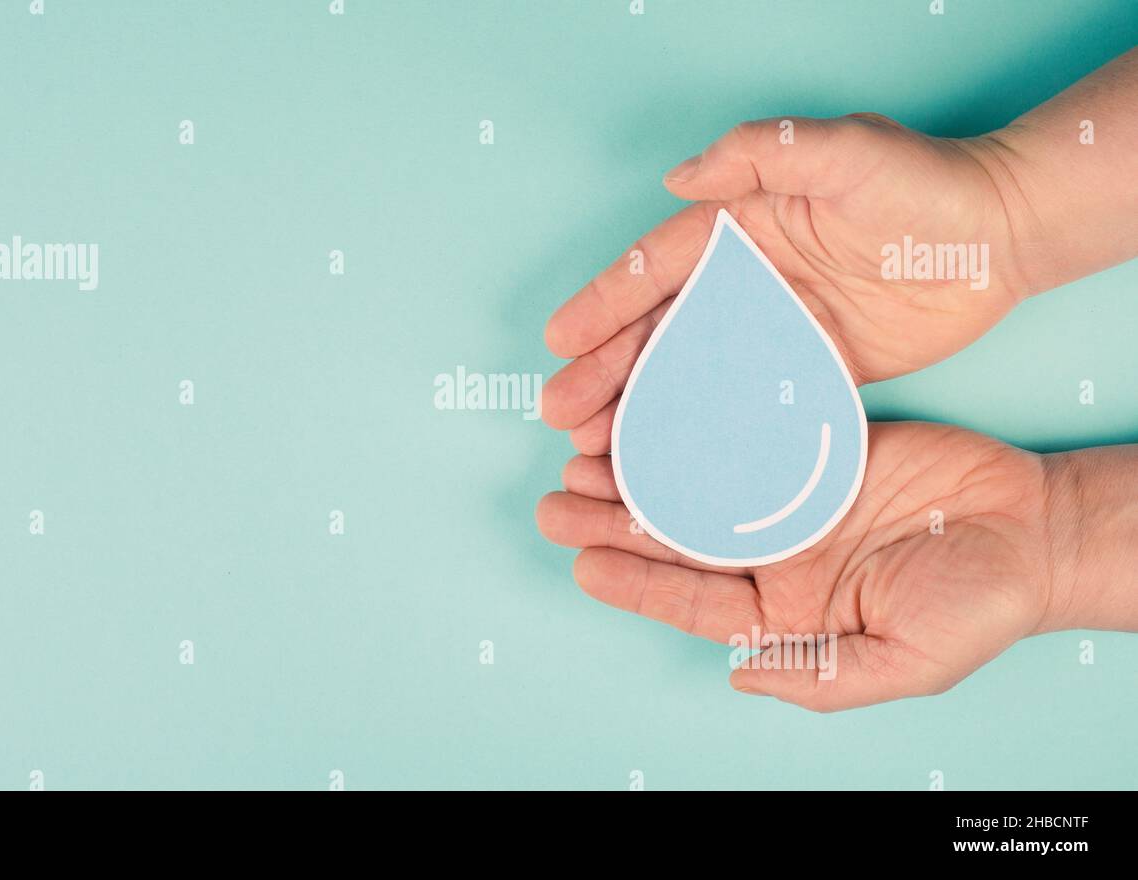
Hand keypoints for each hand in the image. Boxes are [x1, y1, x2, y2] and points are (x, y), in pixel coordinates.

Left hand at [536, 421, 1059, 710]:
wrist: (1033, 530)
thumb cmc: (975, 605)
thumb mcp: (903, 661)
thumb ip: (818, 675)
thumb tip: (738, 674)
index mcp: (785, 610)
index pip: (692, 599)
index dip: (635, 583)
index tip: (579, 561)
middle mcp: (775, 554)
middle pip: (678, 537)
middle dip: (613, 520)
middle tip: (555, 500)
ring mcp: (788, 498)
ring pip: (696, 483)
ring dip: (639, 472)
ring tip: (582, 455)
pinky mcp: (810, 447)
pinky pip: (743, 434)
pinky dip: (696, 425)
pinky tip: (653, 411)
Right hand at [541, 113, 1033, 450]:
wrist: (1002, 233)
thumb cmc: (923, 183)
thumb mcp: (843, 149)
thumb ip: (761, 154)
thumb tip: (678, 177)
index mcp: (741, 226)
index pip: (656, 267)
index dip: (604, 303)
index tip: (558, 341)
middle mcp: (748, 280)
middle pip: (661, 331)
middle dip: (606, 371)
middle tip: (562, 413)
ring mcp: (778, 327)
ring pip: (693, 375)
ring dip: (644, 409)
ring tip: (600, 448)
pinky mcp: (814, 367)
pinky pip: (750, 405)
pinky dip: (710, 432)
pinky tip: (677, 460)